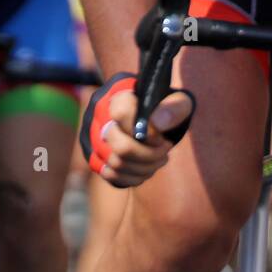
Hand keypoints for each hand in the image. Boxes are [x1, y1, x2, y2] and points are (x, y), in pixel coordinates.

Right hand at [81, 74, 193, 188]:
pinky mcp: (95, 156)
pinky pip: (111, 175)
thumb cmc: (165, 108)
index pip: (122, 114)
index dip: (147, 133)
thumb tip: (158, 122)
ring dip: (145, 168)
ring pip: (116, 164)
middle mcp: (99, 115)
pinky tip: (146, 169)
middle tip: (165, 151)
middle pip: (120, 147)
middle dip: (148, 156)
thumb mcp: (178, 102)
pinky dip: (133, 178)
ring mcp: (93, 137)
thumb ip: (175, 107)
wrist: (152, 118)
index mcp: (117, 93)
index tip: (162, 137)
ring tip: (160, 160)